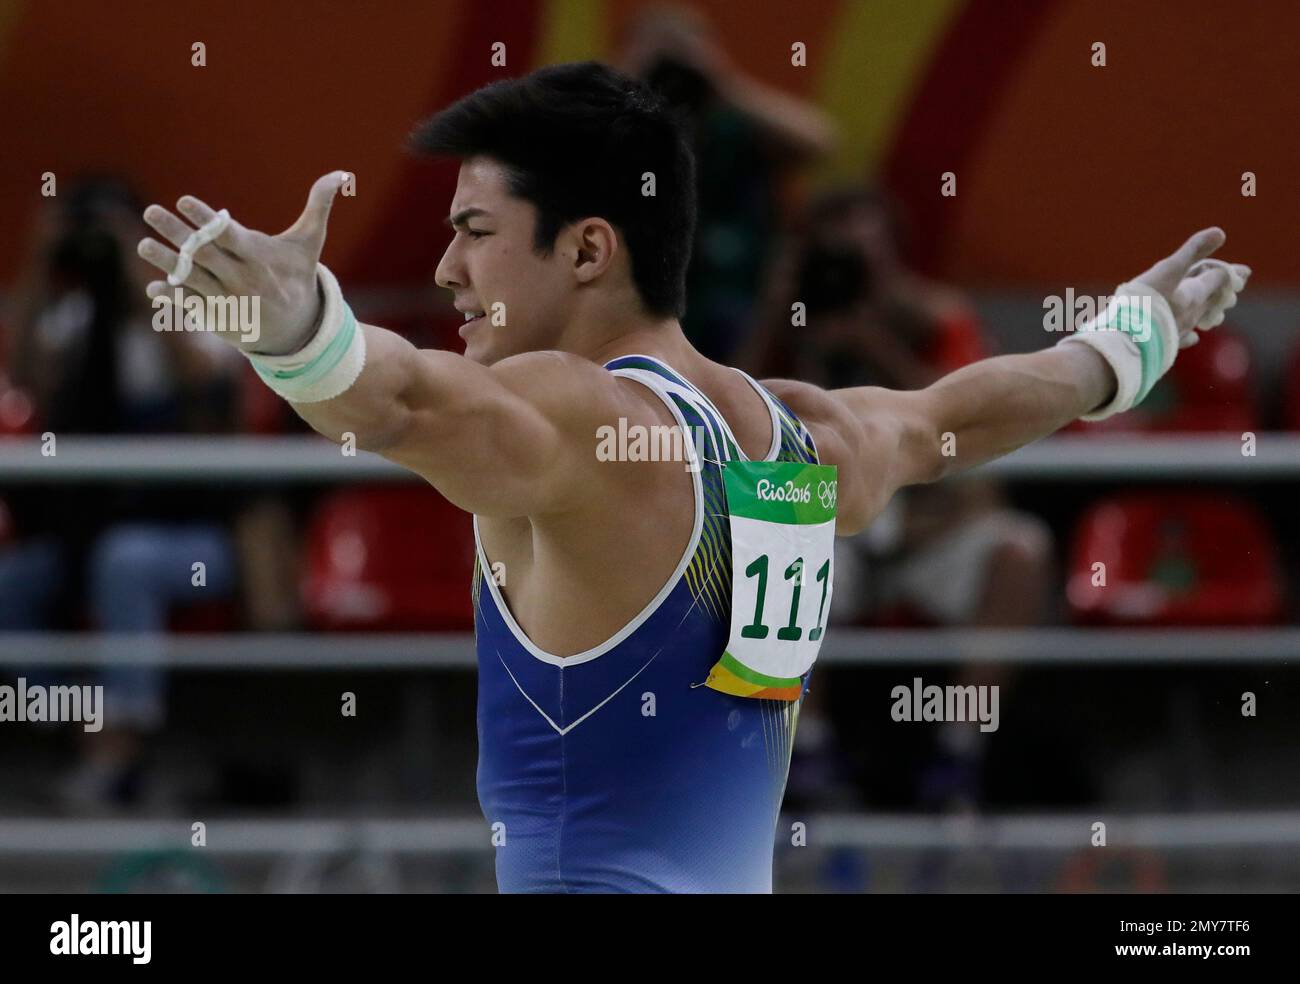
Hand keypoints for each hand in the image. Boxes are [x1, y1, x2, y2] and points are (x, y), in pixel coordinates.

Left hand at [137, 171, 349, 353]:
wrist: (298, 329)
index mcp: (260, 257)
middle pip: (205, 254)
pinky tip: (155, 287)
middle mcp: (242, 278)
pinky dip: (173, 297)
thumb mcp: (310, 242)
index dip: (206, 219)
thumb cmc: (299, 275)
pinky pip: (191, 305)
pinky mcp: (218, 316)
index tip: (184, 201)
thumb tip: (341, 173)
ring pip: (192, 279)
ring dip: (166, 262)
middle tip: (150, 211)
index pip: (229, 235)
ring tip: (143, 243)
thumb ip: (319, 206)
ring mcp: (228, 299)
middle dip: (177, 233)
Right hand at [1131, 227, 1250, 344]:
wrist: (1127, 339)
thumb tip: (1220, 232)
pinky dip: (1191, 334)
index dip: (1229, 272)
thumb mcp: (1167, 270)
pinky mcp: (1166, 344)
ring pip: (1202, 318)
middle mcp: (1193, 313)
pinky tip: (1194, 336)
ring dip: (1211, 311)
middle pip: (1215, 300)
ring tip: (1218, 310)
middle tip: (1237, 286)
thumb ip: (1192, 251)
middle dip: (1226, 291)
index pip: (1218, 279)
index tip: (1245, 271)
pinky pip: (1184, 338)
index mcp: (1195, 294)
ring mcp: (1180, 330)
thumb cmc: (1144, 302)